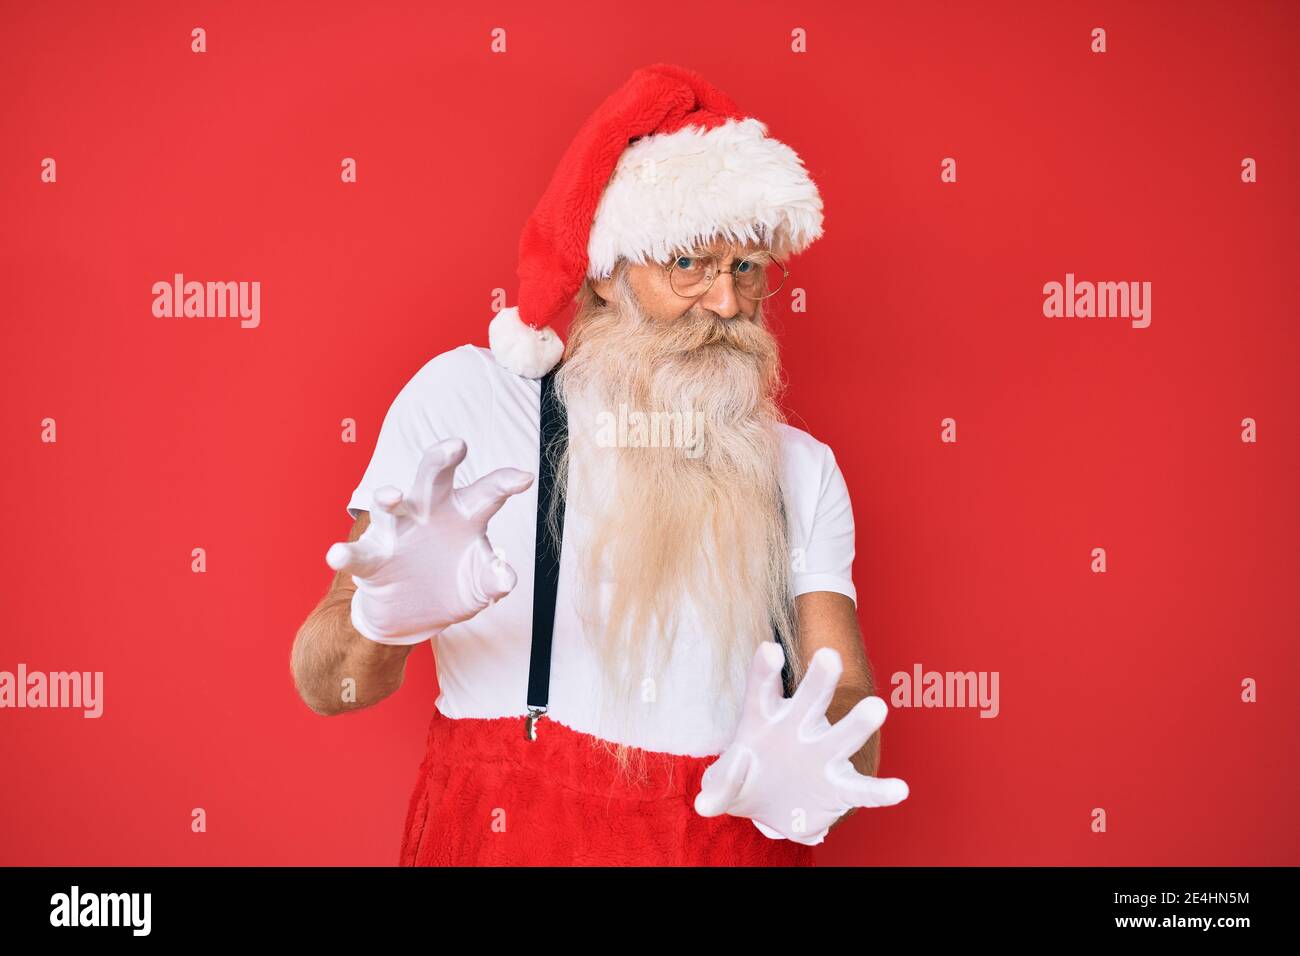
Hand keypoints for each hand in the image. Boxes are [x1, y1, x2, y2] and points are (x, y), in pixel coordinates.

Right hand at [325, 437, 533, 644]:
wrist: (413, 613)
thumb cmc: (452, 582)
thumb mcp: (479, 584)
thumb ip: (493, 578)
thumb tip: (505, 577)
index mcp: (463, 514)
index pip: (485, 493)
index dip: (503, 483)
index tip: (523, 478)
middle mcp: (428, 513)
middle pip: (433, 479)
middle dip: (441, 460)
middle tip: (456, 446)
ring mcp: (396, 533)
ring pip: (389, 506)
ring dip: (387, 497)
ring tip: (392, 494)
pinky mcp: (371, 559)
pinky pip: (357, 553)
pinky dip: (345, 553)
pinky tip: (337, 555)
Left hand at [693, 643, 909, 844]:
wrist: (769, 805)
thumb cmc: (745, 782)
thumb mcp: (721, 786)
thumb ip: (719, 786)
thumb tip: (718, 793)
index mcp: (765, 717)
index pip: (763, 687)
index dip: (766, 668)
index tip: (770, 650)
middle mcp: (799, 727)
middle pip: (810, 698)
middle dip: (819, 678)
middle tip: (828, 656)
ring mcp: (823, 754)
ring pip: (843, 734)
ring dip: (858, 722)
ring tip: (876, 707)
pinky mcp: (840, 786)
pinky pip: (862, 789)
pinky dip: (881, 791)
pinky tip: (899, 790)